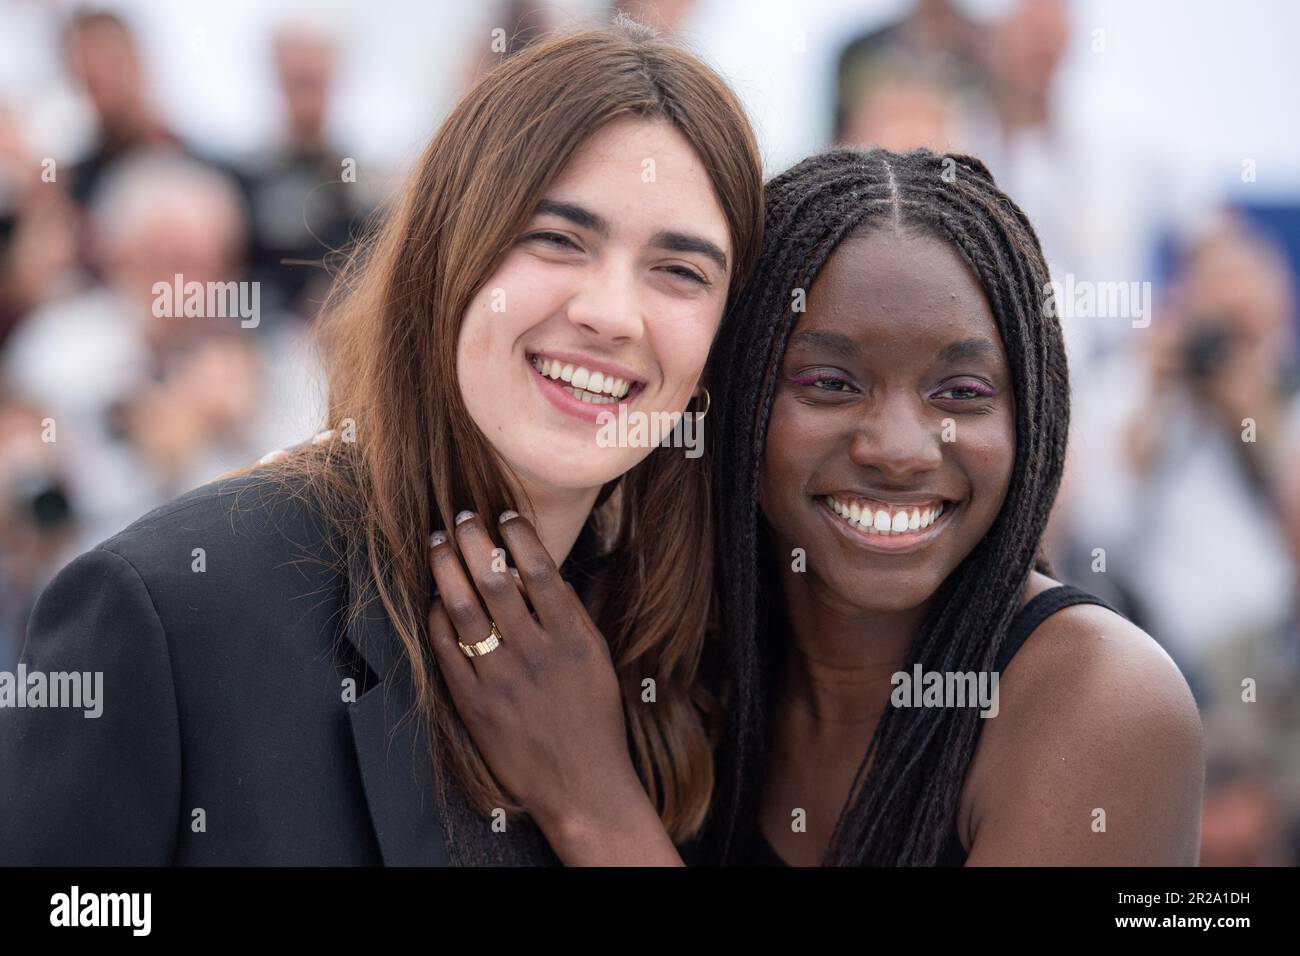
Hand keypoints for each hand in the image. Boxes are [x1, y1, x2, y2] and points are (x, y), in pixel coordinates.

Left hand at [426, 509, 681, 864]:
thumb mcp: (596, 659)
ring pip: (464, 608)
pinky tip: (436, 597)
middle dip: (474, 540)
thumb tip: (538, 567)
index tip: (503, 513)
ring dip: (447, 568)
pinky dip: (437, 617)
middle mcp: (535, 653)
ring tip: (438, 543)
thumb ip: (569, 614)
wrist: (582, 784)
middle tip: (461, 518)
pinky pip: (447, 649)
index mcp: (571, 638)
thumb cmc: (594, 718)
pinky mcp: (474, 704)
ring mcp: (501, 679)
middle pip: (496, 579)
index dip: (517, 534)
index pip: (540, 568)